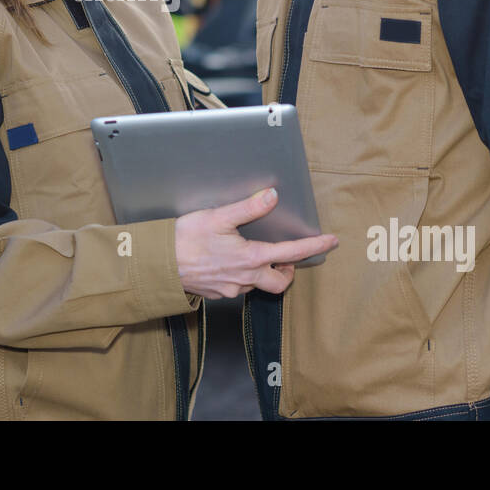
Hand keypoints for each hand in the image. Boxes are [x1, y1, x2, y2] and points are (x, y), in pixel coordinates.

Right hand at [175, 187, 337, 299]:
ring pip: (257, 285)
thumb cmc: (185, 239)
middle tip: (286, 258)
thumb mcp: (219, 217)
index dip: (314, 247)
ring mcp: (231, 289)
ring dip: (262, 272)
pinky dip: (242, 276)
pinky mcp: (217, 294)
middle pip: (279, 282)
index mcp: (251, 258)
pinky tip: (229, 263)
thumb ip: (248, 208)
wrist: (157, 265)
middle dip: (287, 271)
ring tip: (254, 256)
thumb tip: (272, 196)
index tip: (331, 242)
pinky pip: (238, 288)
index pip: (292, 253)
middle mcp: (245, 278)